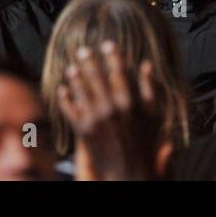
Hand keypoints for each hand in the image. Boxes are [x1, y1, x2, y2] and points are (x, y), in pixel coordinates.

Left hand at [56, 42, 161, 180]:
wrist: (129, 171)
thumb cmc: (144, 142)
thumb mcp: (154, 114)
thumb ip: (150, 89)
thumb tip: (146, 64)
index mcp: (129, 103)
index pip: (119, 73)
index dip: (112, 57)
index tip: (107, 44)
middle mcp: (111, 109)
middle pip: (97, 79)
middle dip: (89, 62)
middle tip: (83, 50)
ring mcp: (95, 120)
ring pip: (82, 92)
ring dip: (76, 77)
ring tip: (72, 67)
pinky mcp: (84, 131)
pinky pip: (71, 111)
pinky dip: (65, 99)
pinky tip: (61, 90)